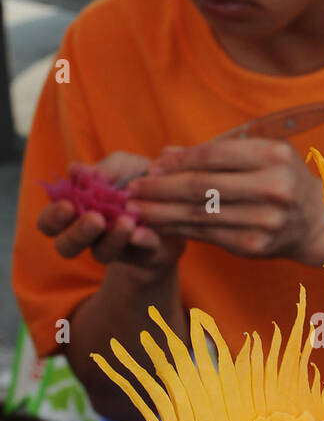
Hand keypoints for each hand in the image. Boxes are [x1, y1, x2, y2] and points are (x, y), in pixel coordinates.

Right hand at [38, 152, 184, 280]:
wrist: (176, 200)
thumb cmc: (138, 179)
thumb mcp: (124, 165)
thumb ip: (104, 168)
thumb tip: (79, 170)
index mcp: (74, 211)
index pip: (49, 223)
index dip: (53, 217)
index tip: (67, 204)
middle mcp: (87, 234)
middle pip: (66, 246)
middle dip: (78, 233)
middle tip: (94, 218)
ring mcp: (112, 247)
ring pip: (101, 254)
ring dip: (112, 238)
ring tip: (125, 222)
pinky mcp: (140, 255)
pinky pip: (137, 253)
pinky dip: (141, 241)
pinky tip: (143, 232)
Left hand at [127, 135, 323, 265]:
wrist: (316, 220)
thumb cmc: (281, 179)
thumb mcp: (259, 156)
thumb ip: (215, 154)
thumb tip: (164, 155)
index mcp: (273, 156)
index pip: (213, 156)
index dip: (177, 162)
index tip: (150, 166)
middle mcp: (273, 188)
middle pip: (202, 187)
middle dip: (160, 188)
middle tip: (131, 189)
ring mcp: (265, 220)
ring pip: (200, 214)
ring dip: (161, 212)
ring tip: (136, 209)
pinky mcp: (254, 246)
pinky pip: (207, 235)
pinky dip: (178, 229)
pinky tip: (159, 224)